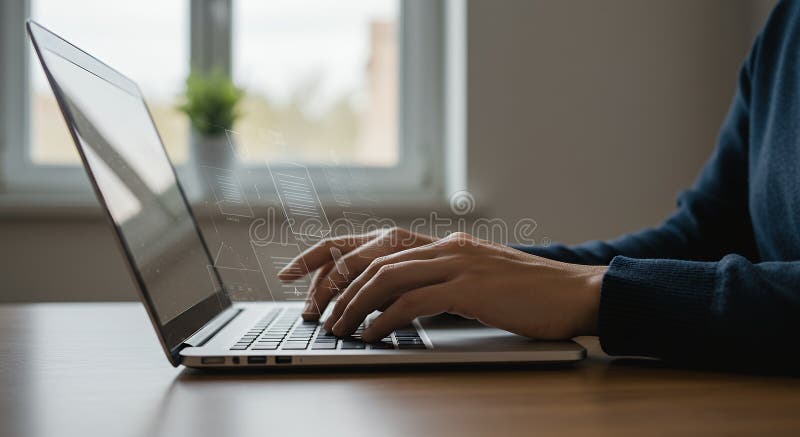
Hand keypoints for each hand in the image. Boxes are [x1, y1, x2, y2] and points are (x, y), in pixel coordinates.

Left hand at [280, 229, 605, 341]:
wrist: (575, 292)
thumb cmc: (528, 294)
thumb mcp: (477, 280)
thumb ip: (441, 282)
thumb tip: (398, 303)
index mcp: (443, 244)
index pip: (374, 242)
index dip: (333, 254)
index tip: (302, 273)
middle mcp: (444, 247)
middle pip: (371, 255)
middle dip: (333, 282)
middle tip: (314, 311)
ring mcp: (456, 264)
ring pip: (385, 276)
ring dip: (353, 304)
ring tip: (337, 328)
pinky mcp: (468, 288)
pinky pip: (412, 302)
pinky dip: (384, 319)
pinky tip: (371, 335)